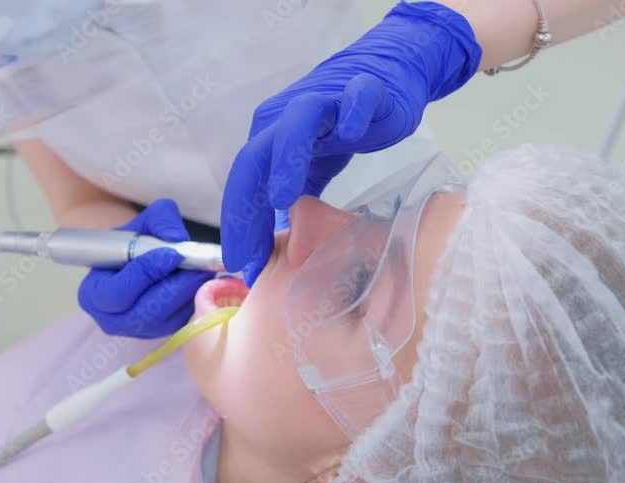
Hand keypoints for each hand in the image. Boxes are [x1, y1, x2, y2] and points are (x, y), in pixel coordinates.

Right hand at [78, 199, 213, 337]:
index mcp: (94, 294)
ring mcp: (138, 331)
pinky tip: (201, 283)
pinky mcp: (162, 333)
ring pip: (166, 320)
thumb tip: (176, 238)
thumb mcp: (143, 224)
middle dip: (174, 288)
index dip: (145, 273)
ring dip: (187, 295)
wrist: (144, 262)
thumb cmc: (136, 244)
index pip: (117, 292)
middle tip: (197, 266)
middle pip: (145, 313)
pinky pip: (179, 324)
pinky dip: (193, 303)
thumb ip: (159, 220)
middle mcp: (112, 320)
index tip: (172, 254)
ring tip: (202, 271)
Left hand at [221, 1, 481, 282]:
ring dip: (285, 159)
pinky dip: (352, 112)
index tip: (239, 263)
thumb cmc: (340, 129)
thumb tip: (267, 262)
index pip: (244, 185)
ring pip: (295, 125)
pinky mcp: (363, 89)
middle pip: (256, 159)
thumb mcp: (311, 172)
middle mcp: (285, 119)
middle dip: (246, 206)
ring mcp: (323, 101)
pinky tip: (353, 132)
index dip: (238, 224)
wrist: (385, 76)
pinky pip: (355, 97)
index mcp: (268, 140)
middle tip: (247, 250)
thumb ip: (291, 211)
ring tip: (281, 197)